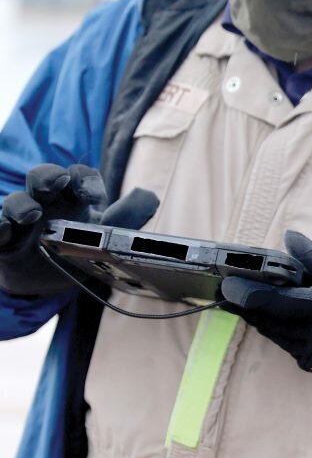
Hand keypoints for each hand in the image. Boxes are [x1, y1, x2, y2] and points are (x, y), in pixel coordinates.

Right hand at [0, 164, 158, 296]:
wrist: (48, 282)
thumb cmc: (79, 247)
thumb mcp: (106, 234)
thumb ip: (128, 217)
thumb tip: (150, 196)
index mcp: (76, 196)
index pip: (80, 175)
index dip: (87, 179)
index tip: (96, 197)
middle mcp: (48, 201)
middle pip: (43, 175)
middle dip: (49, 175)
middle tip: (59, 182)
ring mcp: (23, 220)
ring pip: (15, 200)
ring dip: (21, 204)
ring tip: (32, 215)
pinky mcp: (4, 242)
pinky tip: (6, 230)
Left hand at [221, 230, 311, 376]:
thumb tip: (289, 239)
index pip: (273, 303)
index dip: (246, 294)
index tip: (228, 283)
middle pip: (265, 320)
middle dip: (246, 303)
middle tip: (231, 285)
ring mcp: (311, 354)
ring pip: (272, 333)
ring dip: (259, 314)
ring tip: (248, 295)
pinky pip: (284, 341)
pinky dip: (276, 324)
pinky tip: (277, 310)